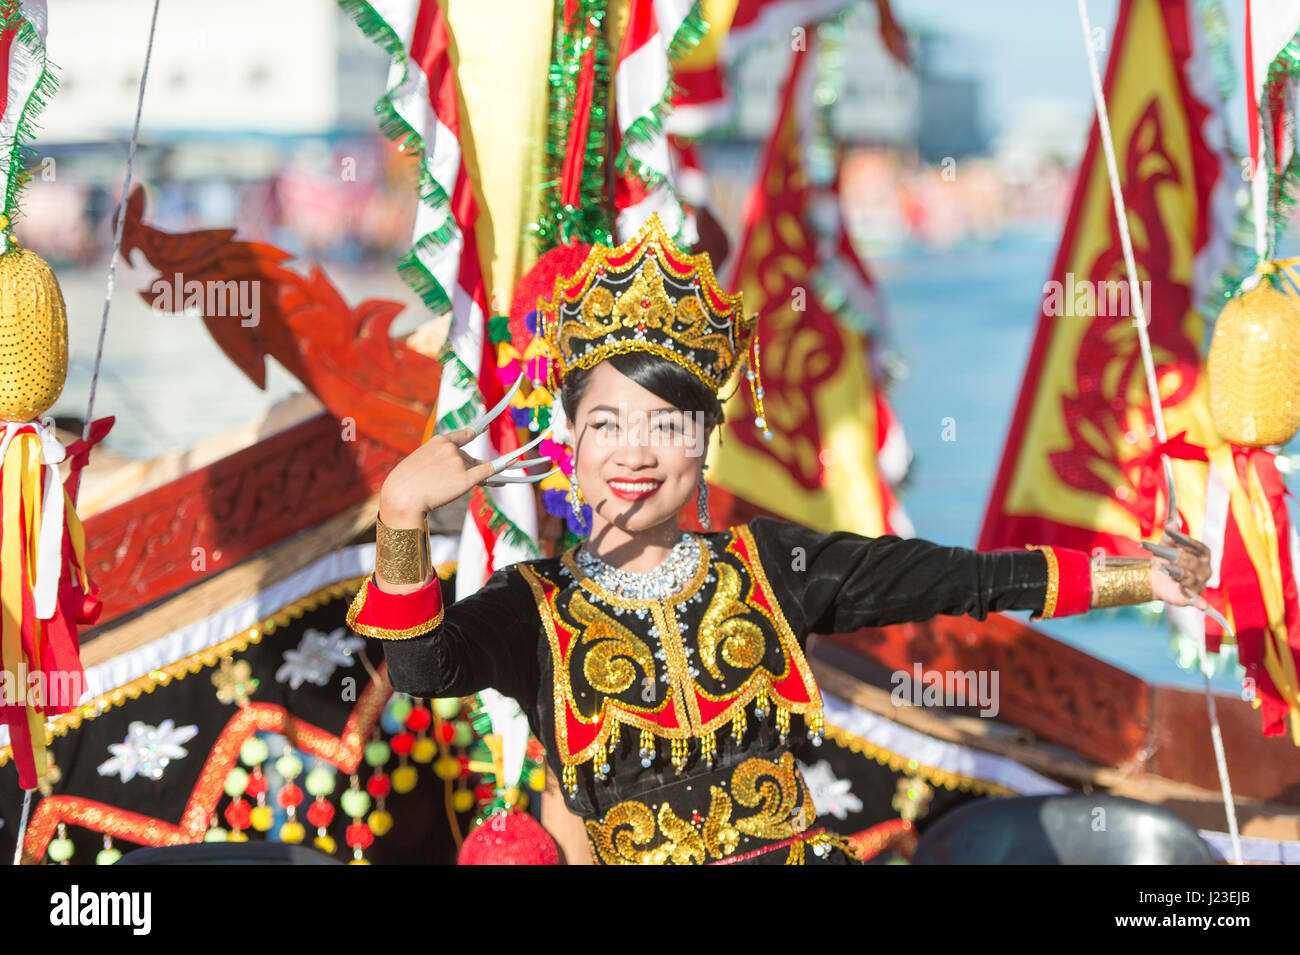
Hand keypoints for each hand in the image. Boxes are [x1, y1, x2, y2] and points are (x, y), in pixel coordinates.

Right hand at [380, 375, 556, 522]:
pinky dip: (503, 466)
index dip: (482, 428)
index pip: (466, 435)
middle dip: (463, 472)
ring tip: (442, 488)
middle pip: (470, 460)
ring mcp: (459, 462)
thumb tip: (465, 466)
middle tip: (441, 482)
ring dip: (466, 482)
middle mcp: (452, 448)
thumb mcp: (422, 465)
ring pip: (474, 472)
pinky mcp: (465, 478)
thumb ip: (442, 461)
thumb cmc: (407, 484)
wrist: (401, 497)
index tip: (501, 408)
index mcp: (440, 440)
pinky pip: (487, 471)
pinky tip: (516, 459)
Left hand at [1144, 520, 1211, 610]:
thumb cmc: (1165, 558)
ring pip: (1188, 577)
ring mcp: (1199, 584)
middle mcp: (1205, 569)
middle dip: (1171, 555)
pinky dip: (1199, 602)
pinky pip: (1197, 600)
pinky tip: (1202, 606)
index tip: (1169, 533)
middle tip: (1156, 551)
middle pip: (1189, 561)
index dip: (1182, 540)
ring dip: (1175, 572)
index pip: (1195, 545)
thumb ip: (1170, 535)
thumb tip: (1172, 523)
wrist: (1155, 577)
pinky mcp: (1192, 598)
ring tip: (1163, 568)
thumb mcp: (1165, 545)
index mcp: (1203, 553)